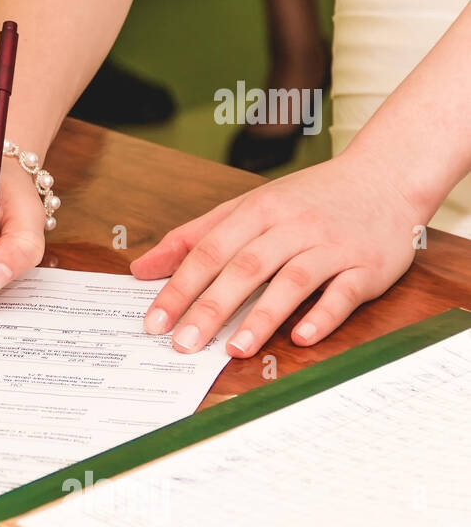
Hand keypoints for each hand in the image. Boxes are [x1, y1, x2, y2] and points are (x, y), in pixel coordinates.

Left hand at [130, 155, 424, 355]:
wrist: (386, 177)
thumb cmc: (306, 199)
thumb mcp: (246, 207)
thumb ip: (193, 237)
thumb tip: (140, 269)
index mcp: (258, 210)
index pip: (209, 251)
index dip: (179, 287)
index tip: (154, 322)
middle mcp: (294, 225)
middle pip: (246, 267)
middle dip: (210, 308)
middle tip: (183, 344)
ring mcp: (332, 245)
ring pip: (293, 280)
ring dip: (263, 316)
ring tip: (234, 350)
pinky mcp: (369, 265)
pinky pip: (345, 292)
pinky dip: (323, 314)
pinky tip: (301, 337)